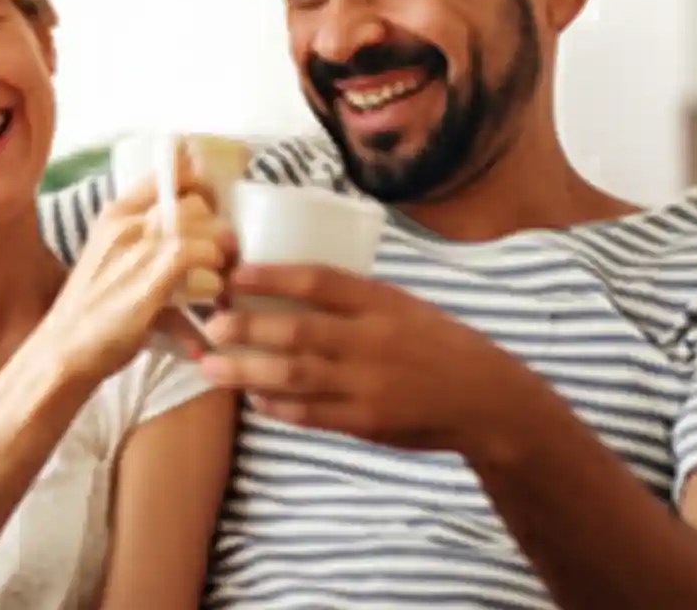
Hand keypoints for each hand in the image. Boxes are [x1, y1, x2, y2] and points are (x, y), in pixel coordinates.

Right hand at [40, 154, 235, 383]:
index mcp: (115, 214)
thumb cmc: (93, 312)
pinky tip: (211, 294)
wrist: (63, 351)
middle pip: (194, 201)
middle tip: (223, 253)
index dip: (201, 185)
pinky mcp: (148, 282)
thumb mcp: (113, 260)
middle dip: (218, 227)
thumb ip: (148, 243)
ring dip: (221, 252)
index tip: (212, 210)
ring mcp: (136, 251)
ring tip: (220, 276)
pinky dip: (213, 275)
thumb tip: (202, 241)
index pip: (168, 174)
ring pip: (202, 225)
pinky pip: (196, 255)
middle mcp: (125, 224)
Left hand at [198, 263, 547, 456]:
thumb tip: (286, 285)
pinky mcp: (366, 422)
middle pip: (298, 331)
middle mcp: (373, 341)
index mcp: (382, 303)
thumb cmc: (437, 343)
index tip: (235, 274)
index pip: (319, 281)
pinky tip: (253, 400)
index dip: (272, 276)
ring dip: (247, 372)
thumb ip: (353, 299)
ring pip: (295, 376)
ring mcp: (368, 385)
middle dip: (248, 327)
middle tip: (212, 323)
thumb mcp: (403, 306)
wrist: (486, 399)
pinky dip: (277, 407)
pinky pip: (310, 414)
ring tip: (211, 367)